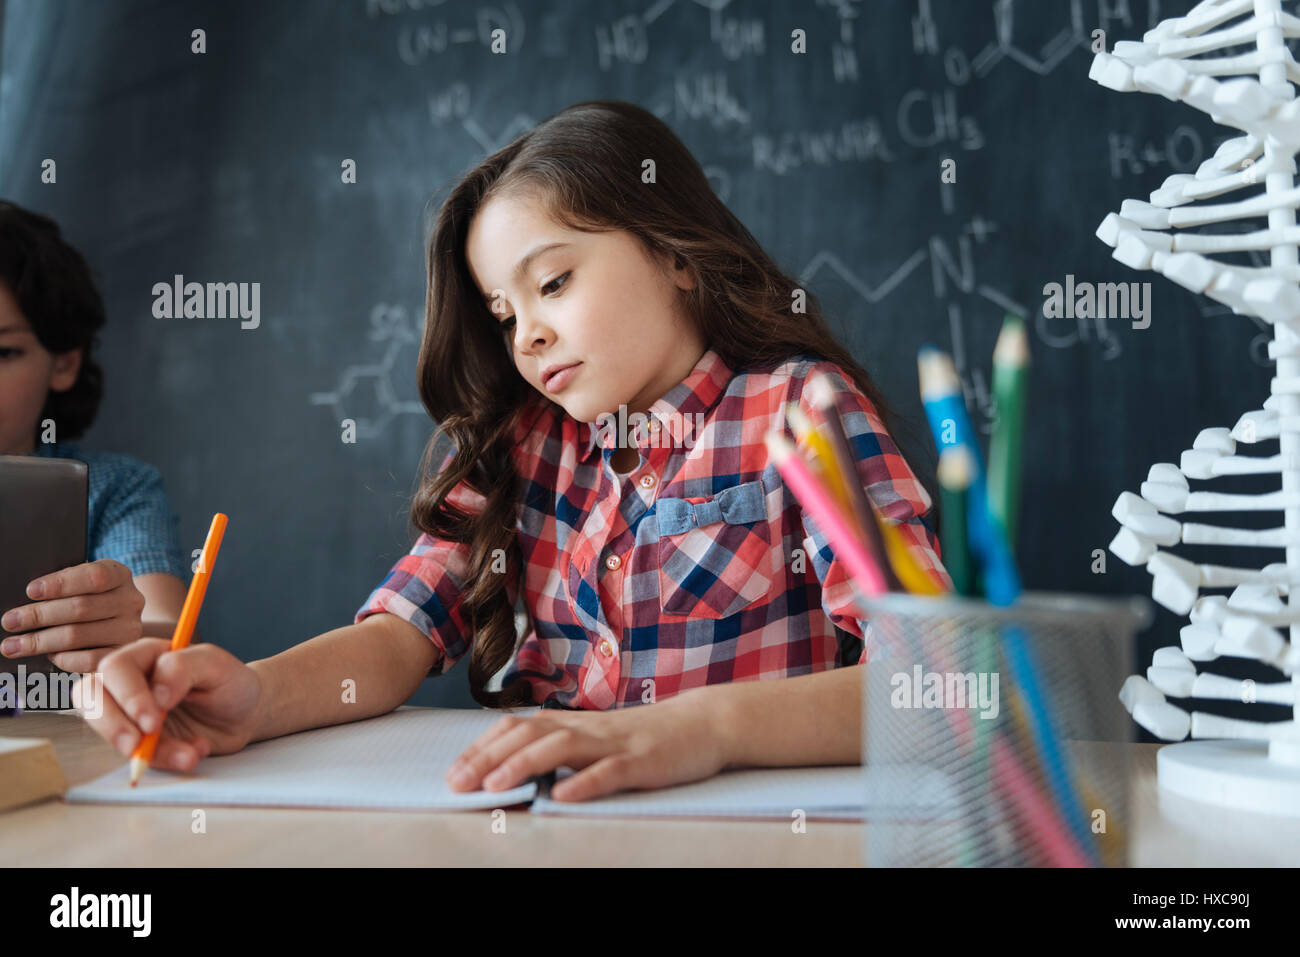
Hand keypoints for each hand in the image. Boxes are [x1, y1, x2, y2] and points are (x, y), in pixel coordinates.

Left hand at [1, 559, 145, 672]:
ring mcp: (130, 629)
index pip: (94, 577)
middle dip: (39, 615)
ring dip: (40, 641)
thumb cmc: (91, 597)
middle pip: (80, 608)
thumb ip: (64, 585)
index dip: (61, 584)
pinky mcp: (121, 653)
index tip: (31, 591)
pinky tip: (48, 656)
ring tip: (13, 645)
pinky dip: (63, 659)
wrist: (120, 621)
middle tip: (10, 621)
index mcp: (119, 574)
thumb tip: (28, 598)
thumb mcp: (83, 581)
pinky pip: (88, 660)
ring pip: (78, 636)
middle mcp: (130, 601)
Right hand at [75, 638, 262, 771]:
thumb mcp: (216, 665)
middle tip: (137, 745)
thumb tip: (155, 692)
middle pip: (91, 696)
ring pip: (110, 731)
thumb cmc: (230, 682)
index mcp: (147, 654)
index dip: (128, 696)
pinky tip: (194, 753)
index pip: (115, 668)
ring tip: (188, 756)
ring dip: (145, 751)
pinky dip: (164, 761)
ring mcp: (131, 712)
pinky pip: (136, 755)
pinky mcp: (141, 740)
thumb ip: (183, 667)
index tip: (153, 720)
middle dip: (111, 725)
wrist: (247, 713)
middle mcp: (131, 681)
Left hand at [445, 690, 734, 801]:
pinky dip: (583, 783)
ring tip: (495, 785)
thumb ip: (561, 747)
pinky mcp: (643, 761)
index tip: (453, 772)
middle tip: (457, 782)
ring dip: (524, 765)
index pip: (518, 727)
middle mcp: (587, 728)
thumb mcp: (597, 739)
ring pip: (562, 747)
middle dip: (488, 757)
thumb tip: (514, 765)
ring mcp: (615, 743)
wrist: (704, 722)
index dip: (482, 748)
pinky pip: (610, 772)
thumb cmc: (646, 736)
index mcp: (573, 723)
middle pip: (529, 734)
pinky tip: (561, 797)